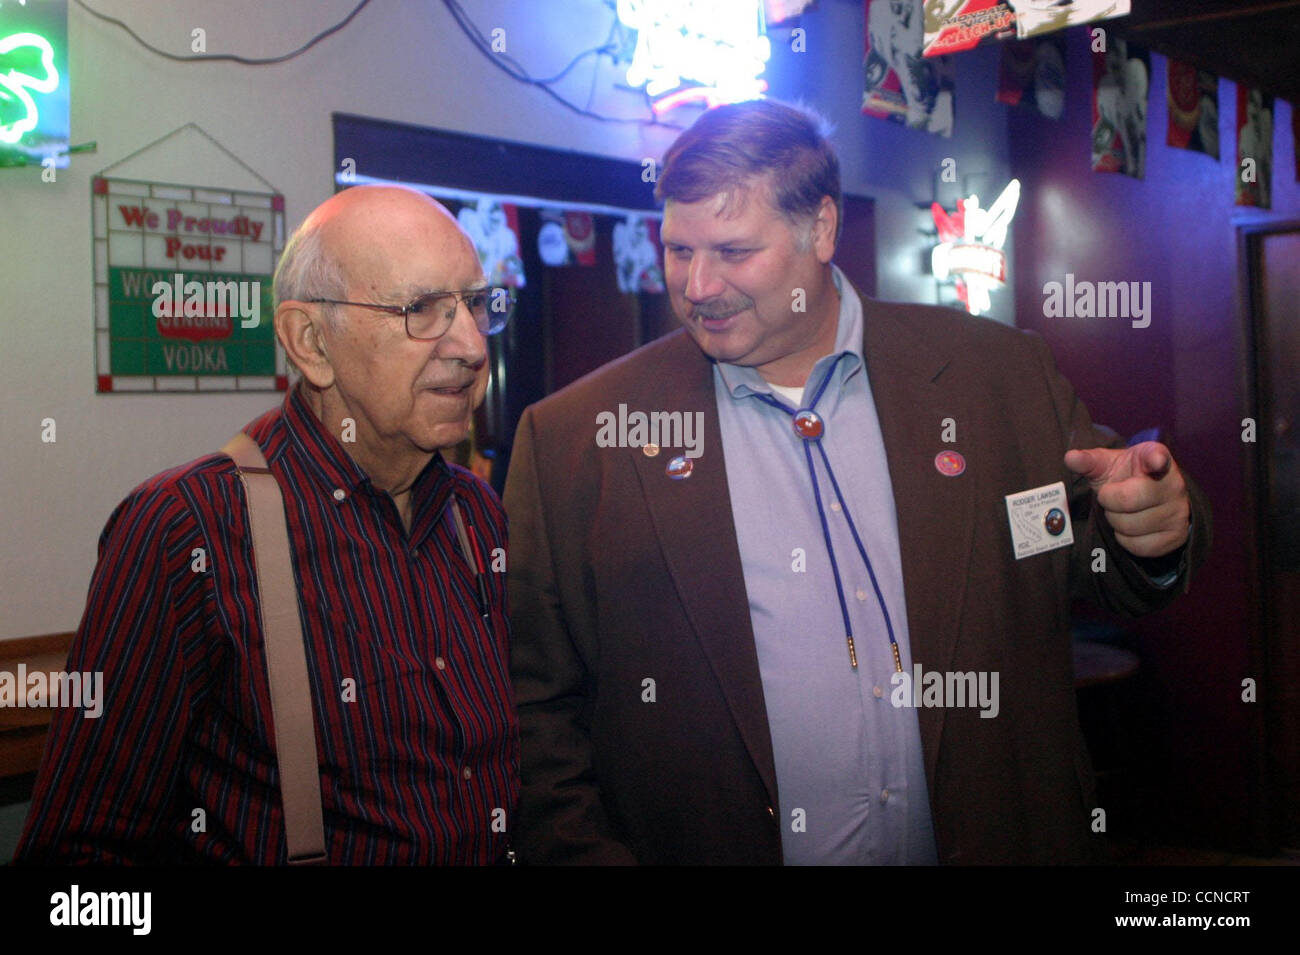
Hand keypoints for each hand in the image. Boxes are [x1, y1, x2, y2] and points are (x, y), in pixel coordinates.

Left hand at [1064, 442, 1190, 558]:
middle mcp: (1173, 484)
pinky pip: (1139, 545)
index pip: (1157, 456)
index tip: (1154, 460)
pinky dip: (1125, 539)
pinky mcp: (1176, 536)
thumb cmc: (1124, 478)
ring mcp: (1178, 511)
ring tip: (1122, 510)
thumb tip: (1070, 457)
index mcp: (1154, 458)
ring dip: (1116, 521)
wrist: (1146, 499)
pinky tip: (1130, 526)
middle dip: (1109, 501)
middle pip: (1128, 500)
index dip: (1155, 459)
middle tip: (1110, 496)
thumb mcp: (1106, 465)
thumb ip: (1088, 461)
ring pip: (1131, 526)